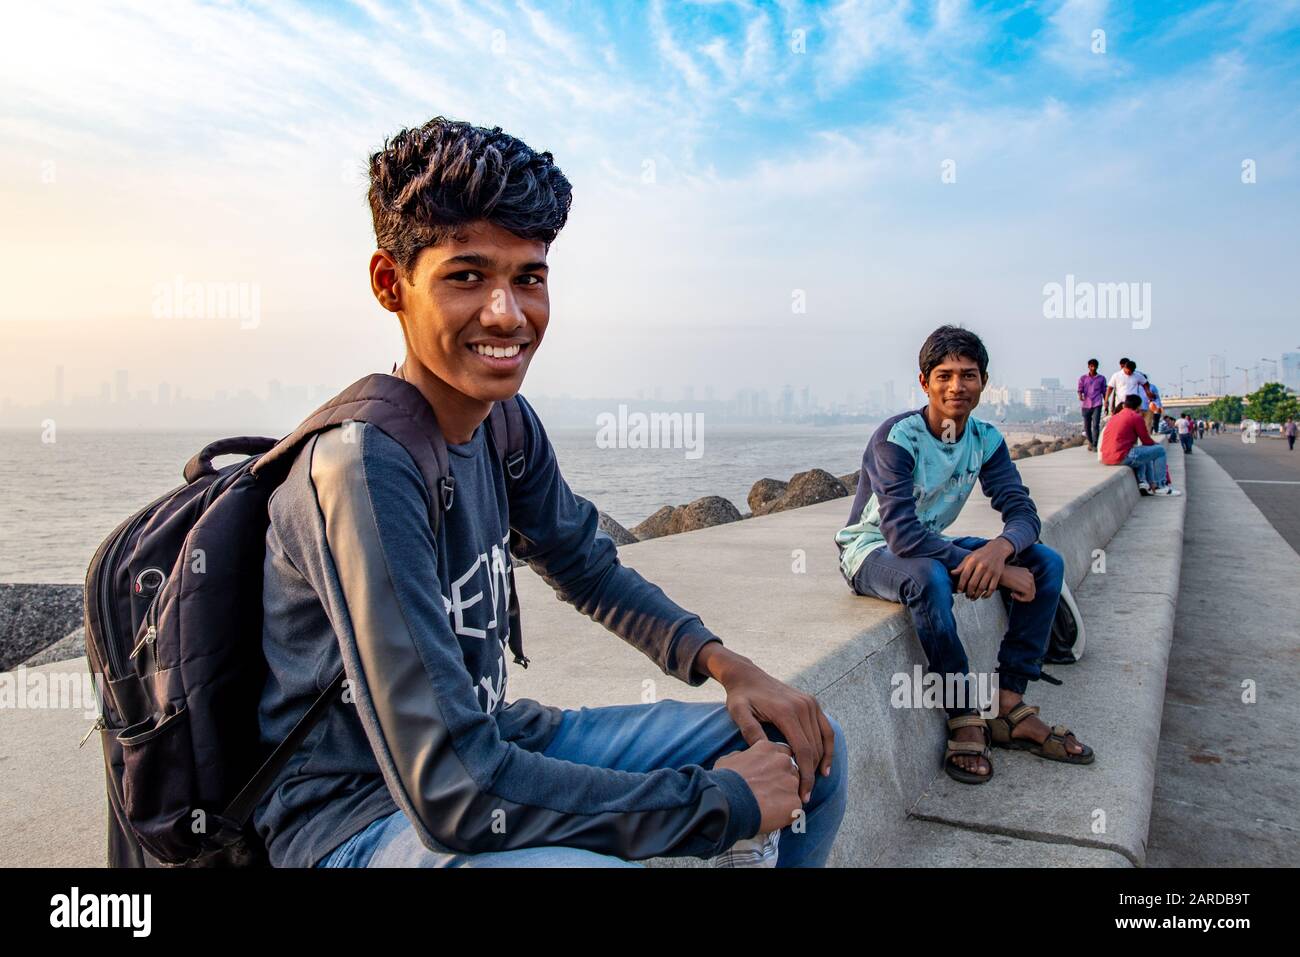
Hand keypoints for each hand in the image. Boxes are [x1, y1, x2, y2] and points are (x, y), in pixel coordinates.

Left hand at [694, 644, 834, 802]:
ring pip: (822, 741)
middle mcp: (803, 707)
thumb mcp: (738, 713)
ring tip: (812, 786)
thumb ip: (751, 731)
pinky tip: (825, 767)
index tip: (802, 795)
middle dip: (811, 775)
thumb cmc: (741, 697)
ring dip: (820, 765)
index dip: (805, 775)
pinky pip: (826, 729)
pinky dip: (828, 748)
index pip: (803, 751)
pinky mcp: (812, 703)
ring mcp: (810, 704)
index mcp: (786, 712)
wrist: (747, 675)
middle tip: (804, 797)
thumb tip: (765, 753)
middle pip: (814, 749)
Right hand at [714, 740, 801, 833]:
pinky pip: (795, 809)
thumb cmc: (724, 782)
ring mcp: (791, 782)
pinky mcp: (795, 803)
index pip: (783, 753)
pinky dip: (786, 815)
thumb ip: (743, 756)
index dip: (776, 767)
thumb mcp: (729, 760)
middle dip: (784, 781)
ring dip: (785, 798)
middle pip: (792, 771)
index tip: (769, 776)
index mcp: (768, 748)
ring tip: (769, 808)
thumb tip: (745, 760)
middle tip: (770, 794)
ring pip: (795, 791)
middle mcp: (784, 761)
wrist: (726, 803)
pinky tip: (772, 817)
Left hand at [951, 538, 1014, 599]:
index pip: (964, 576)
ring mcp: (990, 570)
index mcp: (973, 561)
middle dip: (968, 592)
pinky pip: (992, 588)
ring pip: (982, 587)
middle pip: (973, 583)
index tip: (959, 591)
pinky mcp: (997, 574)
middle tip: (966, 596)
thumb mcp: (969, 557)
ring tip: (972, 598)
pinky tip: (983, 596)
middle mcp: (982, 565)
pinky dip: (987, 594)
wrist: (997, 549)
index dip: (960, 585)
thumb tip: (952, 573)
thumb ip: (961, 566)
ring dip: (976, 595)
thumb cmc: (981, 554)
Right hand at [1000, 564, 1035, 601]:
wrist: (997, 573)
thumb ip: (1018, 580)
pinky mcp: (1027, 587)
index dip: (1022, 590)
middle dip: (1023, 595)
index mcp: (1027, 572)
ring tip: (1012, 594)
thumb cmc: (1001, 575)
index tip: (1013, 590)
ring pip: (1031, 595)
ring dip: (1021, 597)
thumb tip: (1020, 589)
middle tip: (1012, 593)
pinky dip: (1020, 598)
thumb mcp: (1011, 575)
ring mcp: (1030, 581)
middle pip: (1032, 591)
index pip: (1030, 585)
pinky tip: (1012, 594)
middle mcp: (1030, 576)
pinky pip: (1028, 597)